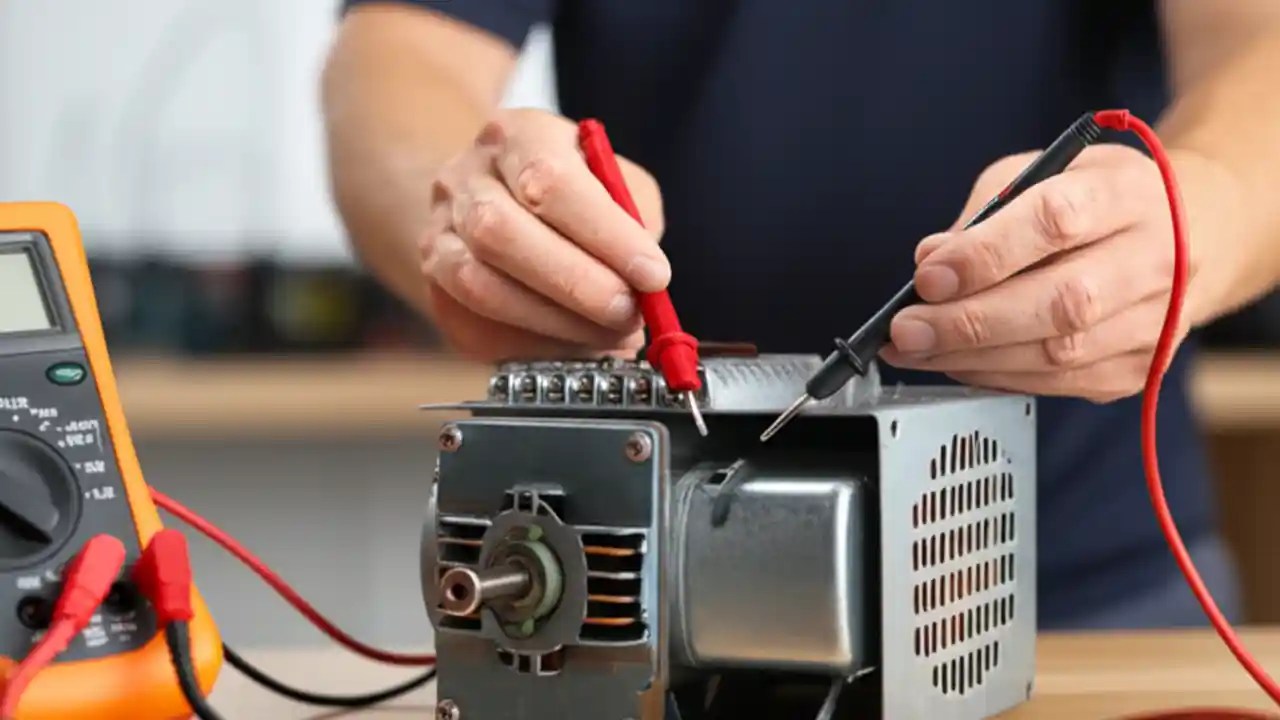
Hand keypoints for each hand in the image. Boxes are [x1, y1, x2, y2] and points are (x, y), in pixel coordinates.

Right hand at [420, 108, 668, 360]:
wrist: (493, 194)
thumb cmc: (571, 190)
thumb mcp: (612, 180)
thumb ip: (633, 220)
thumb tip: (646, 284)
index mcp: (516, 135)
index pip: (550, 180)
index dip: (606, 234)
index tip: (654, 276)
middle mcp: (464, 178)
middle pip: (499, 231)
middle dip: (574, 283)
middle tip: (627, 314)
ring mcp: (438, 231)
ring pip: (477, 284)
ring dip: (552, 321)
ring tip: (606, 336)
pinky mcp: (434, 284)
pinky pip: (474, 323)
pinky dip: (530, 343)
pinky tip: (571, 344)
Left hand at [881, 144, 1203, 402]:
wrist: (1196, 232)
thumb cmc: (1103, 200)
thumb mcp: (1046, 174)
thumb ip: (984, 214)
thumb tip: (930, 262)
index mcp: (1126, 195)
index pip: (1056, 222)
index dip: (986, 254)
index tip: (927, 277)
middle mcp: (1155, 259)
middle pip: (1062, 302)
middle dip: (969, 322)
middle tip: (906, 330)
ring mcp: (1156, 322)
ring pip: (1059, 355)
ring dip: (972, 358)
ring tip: (914, 349)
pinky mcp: (1140, 368)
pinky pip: (1059, 384)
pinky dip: (997, 376)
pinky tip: (957, 362)